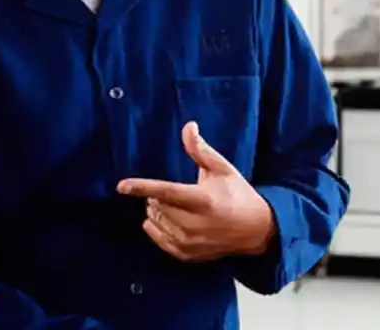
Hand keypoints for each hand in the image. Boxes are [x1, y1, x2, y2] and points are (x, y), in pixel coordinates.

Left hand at [116, 121, 275, 262]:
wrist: (258, 231)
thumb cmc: (239, 195)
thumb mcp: (222, 169)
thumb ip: (200, 150)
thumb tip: (188, 126)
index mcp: (203, 201)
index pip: (166, 192)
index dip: (141, 187)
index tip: (121, 185)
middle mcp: (195, 224)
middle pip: (157, 206)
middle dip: (157, 196)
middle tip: (177, 193)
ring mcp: (191, 242)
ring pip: (155, 221)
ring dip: (157, 211)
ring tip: (177, 206)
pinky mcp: (188, 254)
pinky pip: (158, 238)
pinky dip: (156, 227)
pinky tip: (167, 220)